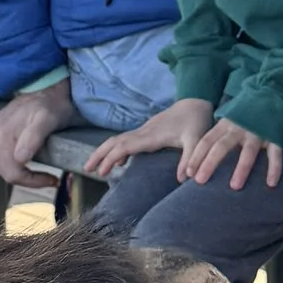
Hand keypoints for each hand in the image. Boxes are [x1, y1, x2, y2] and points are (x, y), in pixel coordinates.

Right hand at [0, 80, 77, 184]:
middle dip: (29, 180)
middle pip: (7, 172)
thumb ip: (33, 137)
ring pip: (5, 168)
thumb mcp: (48, 119)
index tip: (52, 179)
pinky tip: (32, 163)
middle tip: (50, 179)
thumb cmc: (51, 104)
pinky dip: (19, 166)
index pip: (12, 172)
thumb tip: (20, 158)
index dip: (32, 181)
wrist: (45, 88)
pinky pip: (5, 159)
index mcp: (1, 134)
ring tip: (44, 173)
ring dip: (24, 174)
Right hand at [84, 97, 210, 180]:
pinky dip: (116, 150)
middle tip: (87, 169)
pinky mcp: (146, 131)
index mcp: (151, 136)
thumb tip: (183, 179)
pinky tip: (119, 163)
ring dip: (104, 152)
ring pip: (117, 140)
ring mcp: (143, 131)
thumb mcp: (196, 141)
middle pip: (114, 142)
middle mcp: (143, 132)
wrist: (195, 102)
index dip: (111, 158)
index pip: (125, 146)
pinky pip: (125, 141)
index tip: (102, 171)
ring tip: (94, 167)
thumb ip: (189, 159)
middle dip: (99, 154)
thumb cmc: (196, 122)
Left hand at [182, 115, 281, 191]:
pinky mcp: (275, 136)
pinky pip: (274, 154)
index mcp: (225, 125)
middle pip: (222, 146)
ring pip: (248, 152)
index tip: (188, 173)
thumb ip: (217, 137)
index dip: (196, 157)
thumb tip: (198, 159)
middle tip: (200, 181)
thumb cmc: (245, 115)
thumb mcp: (228, 121)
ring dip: (241, 169)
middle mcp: (239, 128)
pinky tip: (271, 183)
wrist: (272, 94)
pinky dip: (274, 169)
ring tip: (235, 187)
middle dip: (210, 163)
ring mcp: (257, 132)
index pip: (206, 141)